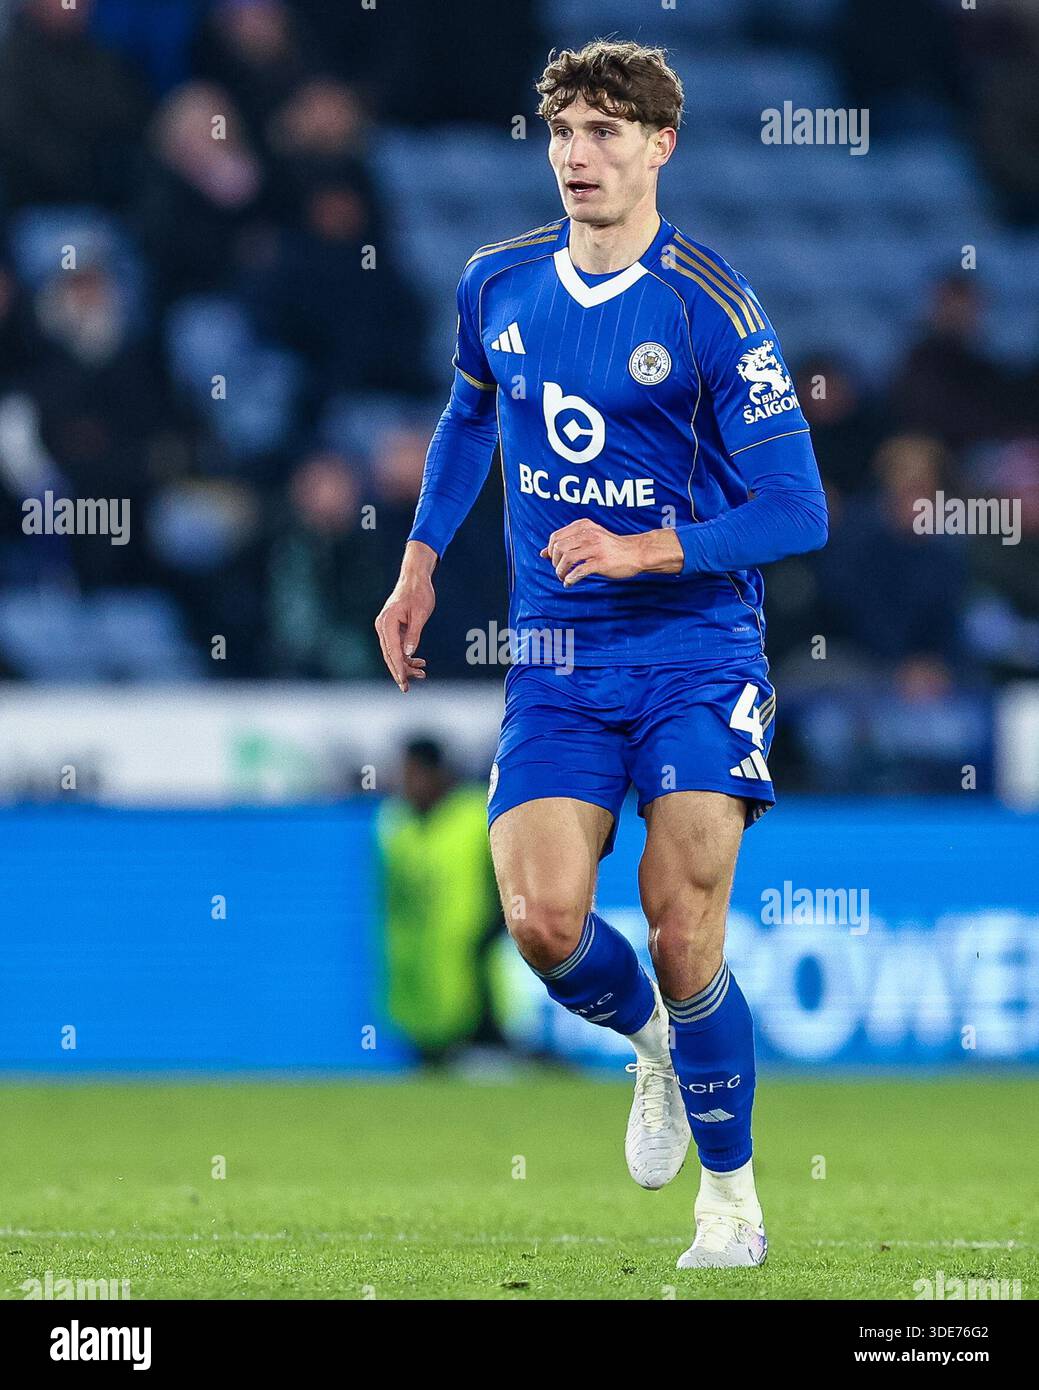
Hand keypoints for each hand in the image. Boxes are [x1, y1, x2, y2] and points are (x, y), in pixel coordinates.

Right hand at [375, 546, 435, 690]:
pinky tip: (419, 662)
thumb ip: (414, 634)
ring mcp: (386, 628)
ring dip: (406, 665)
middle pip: (389, 655)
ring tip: (422, 673)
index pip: (392, 651)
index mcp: (387, 622)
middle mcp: (382, 626)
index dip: (398, 669)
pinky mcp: (392, 628)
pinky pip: (397, 646)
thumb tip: (409, 654)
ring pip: (393, 653)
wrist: (415, 577)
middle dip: (400, 672)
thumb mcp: (420, 614)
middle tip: (409, 687)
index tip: (404, 683)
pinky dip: (407, 655)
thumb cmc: (419, 593)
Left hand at [540, 518, 643, 586]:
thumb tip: (542, 554)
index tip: (554, 560)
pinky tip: (569, 583)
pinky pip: (578, 571)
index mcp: (584, 526)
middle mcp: (589, 535)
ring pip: (566, 559)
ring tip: (563, 577)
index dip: (550, 551)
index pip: (555, 537)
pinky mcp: (601, 562)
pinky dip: (570, 579)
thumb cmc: (610, 546)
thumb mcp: (590, 537)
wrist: (636, 552)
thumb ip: (568, 543)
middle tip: (559, 570)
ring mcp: (595, 548)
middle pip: (559, 548)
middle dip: (554, 562)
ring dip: (560, 572)